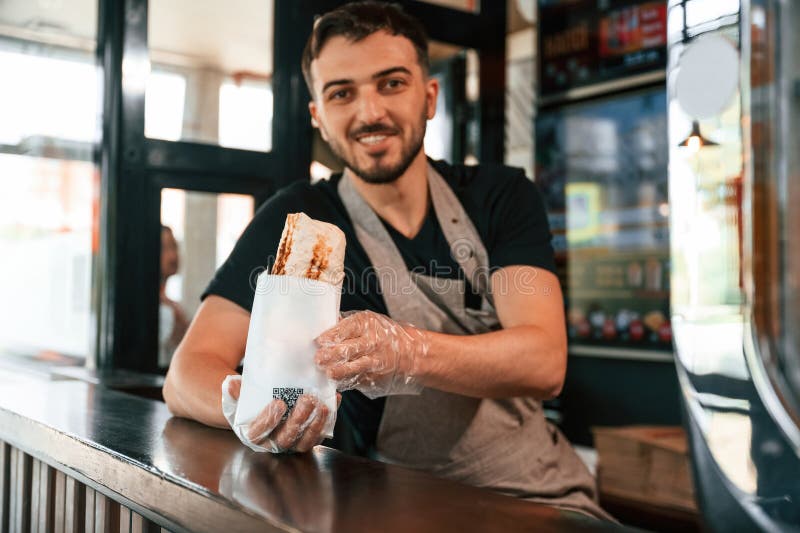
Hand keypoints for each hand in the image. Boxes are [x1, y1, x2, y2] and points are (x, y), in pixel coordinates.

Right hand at [222, 375, 339, 452]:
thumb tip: (232, 384)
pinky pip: (320, 433)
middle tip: (307, 400)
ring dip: (316, 425)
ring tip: (323, 406)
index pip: (260, 432)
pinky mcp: (307, 438)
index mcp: (254, 435)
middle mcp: (273, 443)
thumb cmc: (249, 405)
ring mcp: (292, 443)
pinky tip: (335, 401)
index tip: (278, 402)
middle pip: (286, 438)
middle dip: (298, 420)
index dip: (269, 419)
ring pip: (305, 441)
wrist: (262, 410)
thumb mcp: (238, 398)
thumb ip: (234, 392)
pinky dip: (329, 419)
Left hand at [314, 310, 428, 398]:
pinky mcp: (374, 377)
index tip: (319, 341)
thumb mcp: (369, 322)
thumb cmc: (385, 335)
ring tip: (328, 372)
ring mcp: (374, 362)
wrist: (411, 353)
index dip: (330, 336)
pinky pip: (356, 380)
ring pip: (352, 368)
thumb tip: (324, 329)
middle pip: (347, 349)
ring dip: (337, 371)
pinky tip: (336, 380)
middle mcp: (371, 342)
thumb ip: (347, 325)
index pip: (345, 329)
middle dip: (330, 355)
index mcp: (367, 324)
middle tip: (318, 359)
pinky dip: (345, 381)